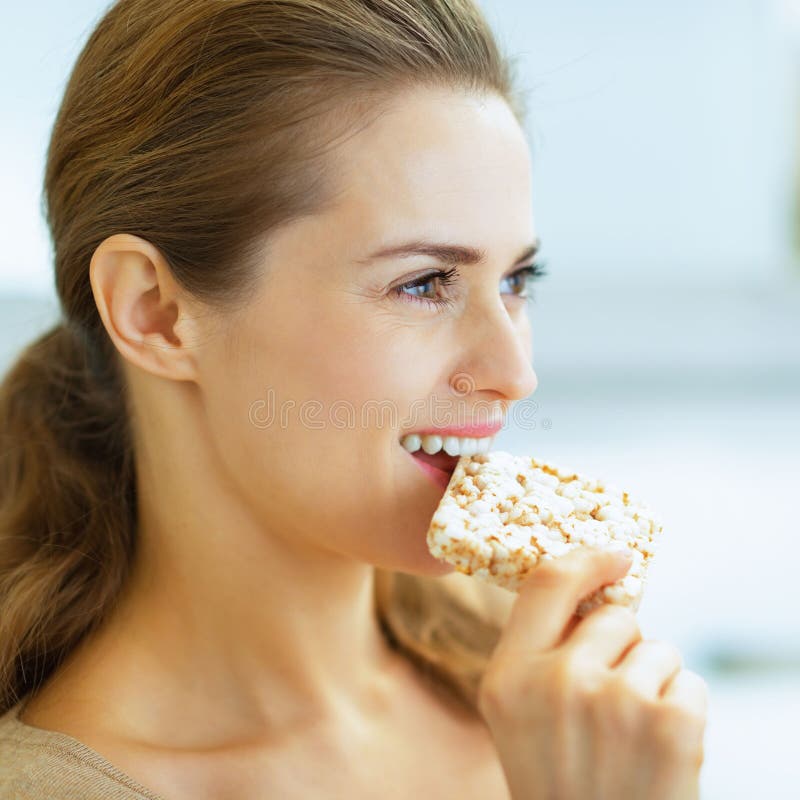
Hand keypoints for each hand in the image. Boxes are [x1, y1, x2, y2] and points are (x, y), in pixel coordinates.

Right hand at [478, 547, 707, 799]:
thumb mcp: (517, 712)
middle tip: (612, 705)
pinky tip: (661, 755)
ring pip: (658, 649)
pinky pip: (691, 682)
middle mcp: (557, 680)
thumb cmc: (558, 779)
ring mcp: (615, 700)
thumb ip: (539, 650)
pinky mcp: (670, 723)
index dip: (586, 558)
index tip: (616, 555)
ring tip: (633, 739)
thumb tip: (594, 590)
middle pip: (615, 617)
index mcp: (509, 675)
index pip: (547, 581)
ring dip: (656, 684)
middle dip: (624, 648)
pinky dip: (686, 713)